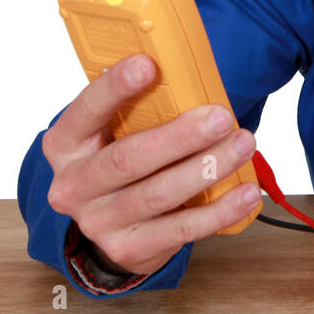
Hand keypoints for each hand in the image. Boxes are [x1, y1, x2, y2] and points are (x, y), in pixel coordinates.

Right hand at [42, 54, 261, 275]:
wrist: (110, 226)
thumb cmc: (123, 160)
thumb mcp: (116, 132)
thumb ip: (140, 108)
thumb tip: (191, 76)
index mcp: (66, 144)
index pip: (86, 110)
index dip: (114, 87)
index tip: (148, 64)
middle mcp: (74, 185)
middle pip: (128, 159)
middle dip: (179, 136)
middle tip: (220, 117)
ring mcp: (99, 221)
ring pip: (159, 194)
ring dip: (208, 168)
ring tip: (243, 145)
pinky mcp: (130, 248)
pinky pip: (182, 228)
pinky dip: (221, 210)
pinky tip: (247, 192)